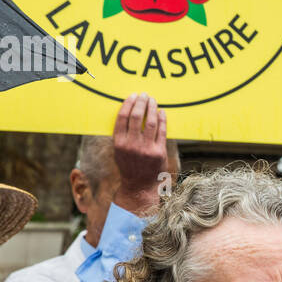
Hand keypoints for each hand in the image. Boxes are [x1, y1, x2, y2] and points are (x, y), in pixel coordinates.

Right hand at [112, 92, 168, 216]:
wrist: (139, 186)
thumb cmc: (128, 166)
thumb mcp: (119, 151)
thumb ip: (122, 134)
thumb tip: (129, 112)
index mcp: (119, 143)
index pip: (122, 118)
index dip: (128, 104)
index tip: (132, 96)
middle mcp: (132, 145)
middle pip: (137, 117)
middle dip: (141, 103)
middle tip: (144, 95)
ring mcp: (146, 149)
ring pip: (151, 122)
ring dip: (152, 108)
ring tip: (153, 101)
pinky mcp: (159, 152)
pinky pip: (162, 132)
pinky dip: (162, 120)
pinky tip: (162, 112)